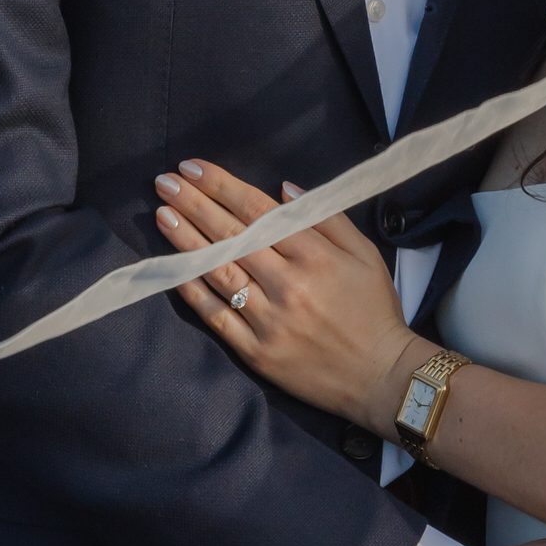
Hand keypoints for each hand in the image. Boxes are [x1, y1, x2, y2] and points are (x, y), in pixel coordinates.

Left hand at [155, 159, 416, 430]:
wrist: (382, 377)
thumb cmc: (374, 311)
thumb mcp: (364, 254)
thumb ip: (326, 217)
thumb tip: (283, 188)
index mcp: (314, 255)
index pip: (257, 210)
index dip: (221, 185)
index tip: (192, 168)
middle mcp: (288, 283)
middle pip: (231, 235)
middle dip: (194, 204)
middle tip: (165, 182)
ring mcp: (269, 319)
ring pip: (219, 272)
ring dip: (186, 241)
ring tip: (162, 215)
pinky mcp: (257, 352)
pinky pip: (217, 317)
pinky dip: (193, 292)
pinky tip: (173, 270)